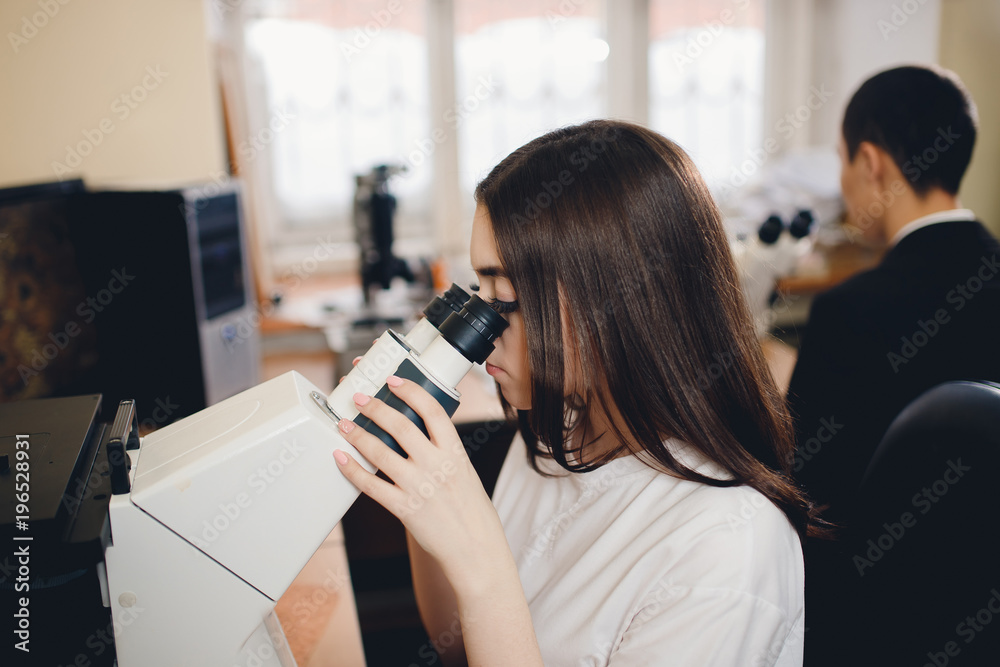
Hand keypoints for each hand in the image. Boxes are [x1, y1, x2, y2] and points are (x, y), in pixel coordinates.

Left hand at [333, 376, 509, 589]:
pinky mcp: (405, 509)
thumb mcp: (465, 472)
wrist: (476, 550)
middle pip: (401, 426)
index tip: (394, 381)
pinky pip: (372, 486)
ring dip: (358, 435)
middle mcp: (437, 466)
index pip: (432, 411)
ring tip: (344, 425)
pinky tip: (341, 459)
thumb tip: (420, 434)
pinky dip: (353, 470)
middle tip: (359, 399)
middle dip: (375, 408)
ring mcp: (419, 487)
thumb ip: (444, 453)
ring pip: (381, 453)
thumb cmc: (473, 513)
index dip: (410, 391)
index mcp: (455, 453)